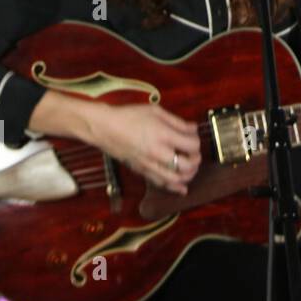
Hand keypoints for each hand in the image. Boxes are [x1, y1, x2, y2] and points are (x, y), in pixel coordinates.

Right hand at [86, 103, 202, 194]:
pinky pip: (160, 184)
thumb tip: (193, 129)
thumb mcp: (156, 111)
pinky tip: (182, 188)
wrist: (104, 127)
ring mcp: (149, 164)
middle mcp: (157, 153)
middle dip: (196, 161)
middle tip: (194, 154)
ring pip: (175, 179)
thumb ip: (177, 122)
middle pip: (187, 165)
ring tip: (190, 168)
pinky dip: (173, 188)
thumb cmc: (129, 116)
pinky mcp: (141, 171)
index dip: (197, 142)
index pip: (192, 145)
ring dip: (188, 176)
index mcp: (163, 135)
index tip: (193, 137)